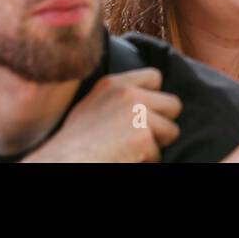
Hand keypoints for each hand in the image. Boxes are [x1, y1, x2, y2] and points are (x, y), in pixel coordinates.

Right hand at [29, 68, 181, 162]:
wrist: (65, 161)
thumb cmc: (74, 142)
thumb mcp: (92, 105)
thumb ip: (117, 97)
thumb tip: (146, 100)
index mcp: (114, 83)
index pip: (155, 77)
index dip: (155, 97)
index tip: (146, 112)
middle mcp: (128, 94)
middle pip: (173, 104)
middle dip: (162, 122)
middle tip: (140, 136)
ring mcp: (138, 114)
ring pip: (171, 131)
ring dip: (156, 144)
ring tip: (130, 148)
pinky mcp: (143, 137)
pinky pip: (159, 154)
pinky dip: (147, 161)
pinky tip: (126, 158)